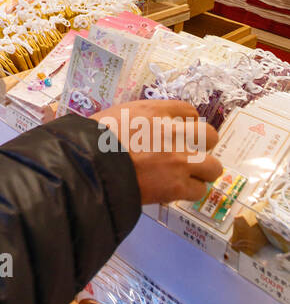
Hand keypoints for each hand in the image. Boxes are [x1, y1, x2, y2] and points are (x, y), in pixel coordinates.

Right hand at [92, 100, 221, 205]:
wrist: (89, 166)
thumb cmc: (93, 138)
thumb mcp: (116, 115)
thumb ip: (138, 119)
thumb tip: (143, 129)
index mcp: (156, 111)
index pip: (189, 111)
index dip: (188, 123)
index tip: (182, 132)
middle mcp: (174, 133)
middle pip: (209, 135)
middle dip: (203, 145)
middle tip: (190, 154)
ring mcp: (179, 160)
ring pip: (213, 167)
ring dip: (202, 172)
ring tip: (189, 177)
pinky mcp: (177, 186)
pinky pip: (199, 190)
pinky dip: (189, 192)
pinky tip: (176, 191)